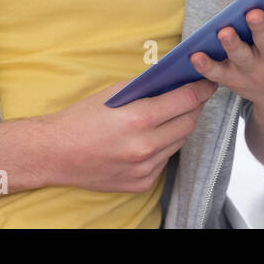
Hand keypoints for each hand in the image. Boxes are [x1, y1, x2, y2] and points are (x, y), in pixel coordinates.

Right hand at [43, 78, 217, 192]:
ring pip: (178, 143)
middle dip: (194, 107)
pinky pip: (164, 160)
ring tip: (170, 115)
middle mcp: (145, 146)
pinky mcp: (141, 183)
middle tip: (193, 96)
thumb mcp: (113, 94)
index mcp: (138, 119)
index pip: (185, 100)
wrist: (55, 154)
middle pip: (188, 123)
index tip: (208, 83)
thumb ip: (146, 88)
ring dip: (178, 127)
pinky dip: (162, 147)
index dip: (201, 89)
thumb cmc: (80, 119)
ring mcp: (144, 168)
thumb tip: (173, 80)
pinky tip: (150, 138)